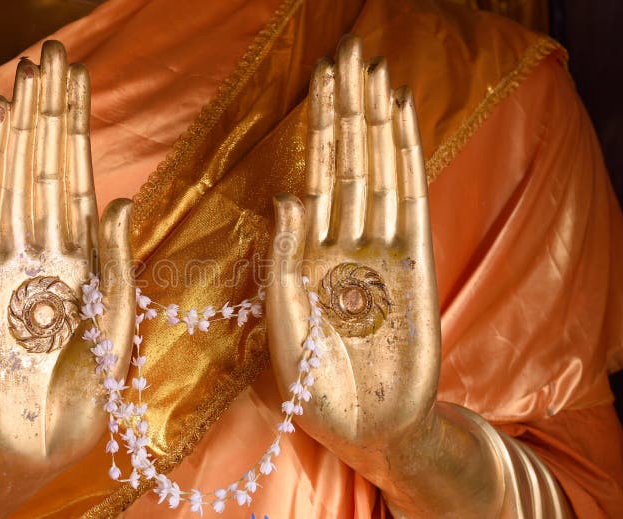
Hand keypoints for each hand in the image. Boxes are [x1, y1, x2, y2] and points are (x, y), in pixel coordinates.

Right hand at [0, 41, 133, 475]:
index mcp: (84, 263)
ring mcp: (14, 259)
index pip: (80, 178)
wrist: (35, 449)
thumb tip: (117, 202)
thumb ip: (116, 268)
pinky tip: (0, 122)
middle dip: (52, 109)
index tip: (79, 79)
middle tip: (52, 51)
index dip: (79, 129)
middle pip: (49, 164)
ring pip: (21, 173)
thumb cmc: (82, 399)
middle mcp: (48, 251)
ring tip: (28, 70)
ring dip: (25, 122)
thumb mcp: (116, 331)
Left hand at [266, 35, 438, 474]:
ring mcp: (381, 250)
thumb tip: (289, 195)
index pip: (315, 173)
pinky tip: (404, 125)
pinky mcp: (414, 267)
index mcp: (307, 253)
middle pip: (347, 160)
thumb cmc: (315, 387)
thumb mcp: (285, 326)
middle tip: (350, 52)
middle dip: (347, 107)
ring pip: (378, 171)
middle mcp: (343, 241)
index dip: (318, 125)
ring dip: (377, 123)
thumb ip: (285, 260)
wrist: (366, 428)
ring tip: (377, 74)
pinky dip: (409, 162)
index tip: (320, 77)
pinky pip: (412, 204)